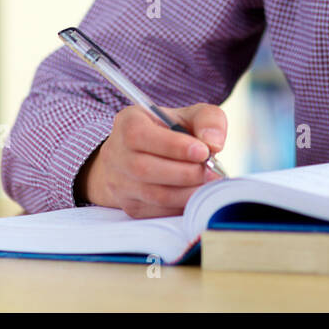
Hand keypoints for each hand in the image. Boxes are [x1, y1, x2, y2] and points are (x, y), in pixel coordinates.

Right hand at [82, 103, 225, 217]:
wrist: (148, 155)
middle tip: (212, 171)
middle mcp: (116, 154)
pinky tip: (196, 195)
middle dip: (185, 173)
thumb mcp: (190, 116)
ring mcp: (120, 183)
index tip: (203, 151)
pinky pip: (158, 212)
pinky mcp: (130, 206)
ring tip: (209, 184)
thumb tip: (213, 143)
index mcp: (128, 123)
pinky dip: (181, 206)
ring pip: (153, 194)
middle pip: (145, 169)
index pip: (140, 135)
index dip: (173, 146)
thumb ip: (208, 120)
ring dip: (187, 192)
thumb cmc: (172, 132)